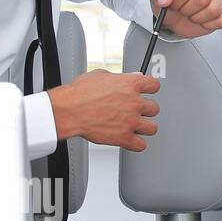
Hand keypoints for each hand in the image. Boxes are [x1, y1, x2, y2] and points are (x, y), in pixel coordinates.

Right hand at [46, 69, 160, 150]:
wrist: (67, 110)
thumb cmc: (79, 93)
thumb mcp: (100, 75)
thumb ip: (120, 77)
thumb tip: (131, 76)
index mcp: (131, 84)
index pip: (155, 85)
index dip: (150, 89)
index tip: (147, 92)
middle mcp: (135, 102)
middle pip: (154, 108)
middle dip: (145, 110)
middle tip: (135, 111)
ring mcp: (131, 121)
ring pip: (152, 127)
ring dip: (145, 128)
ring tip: (135, 126)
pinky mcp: (124, 137)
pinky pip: (141, 145)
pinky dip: (136, 144)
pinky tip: (131, 140)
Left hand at [147, 0, 221, 37]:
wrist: (177, 15)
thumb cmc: (170, 1)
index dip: (176, 1)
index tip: (172, 3)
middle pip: (201, 0)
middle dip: (187, 10)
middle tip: (182, 9)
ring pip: (213, 10)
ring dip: (197, 18)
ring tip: (191, 14)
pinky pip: (221, 20)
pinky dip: (207, 24)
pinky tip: (201, 19)